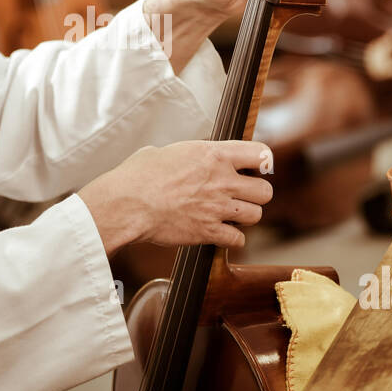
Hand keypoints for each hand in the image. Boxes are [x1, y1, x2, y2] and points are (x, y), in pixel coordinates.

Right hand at [77, 140, 273, 255]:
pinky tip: (219, 231)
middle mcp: (222, 181)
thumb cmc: (138, 176)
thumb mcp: (168, 151)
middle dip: (255, 194)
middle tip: (241, 195)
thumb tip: (188, 157)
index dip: (262, 162)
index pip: (261, 155)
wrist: (126, 204)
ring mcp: (217, 208)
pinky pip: (238, 239)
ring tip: (230, 214)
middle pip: (265, 191)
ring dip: (245, 216)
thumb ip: (189, 154)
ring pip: (256, 215)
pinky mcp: (208, 231)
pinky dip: (231, 238)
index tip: (256, 167)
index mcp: (214, 155)